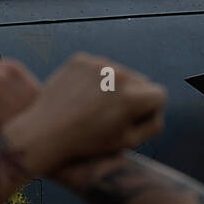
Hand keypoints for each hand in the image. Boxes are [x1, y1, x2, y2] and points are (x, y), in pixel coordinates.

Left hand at [7, 53, 165, 172]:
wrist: (44, 133)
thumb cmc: (87, 143)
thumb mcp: (127, 142)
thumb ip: (153, 124)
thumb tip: (157, 107)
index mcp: (133, 98)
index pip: (159, 95)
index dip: (149, 111)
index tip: (134, 120)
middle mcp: (119, 75)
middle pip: (141, 80)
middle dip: (132, 95)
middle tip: (112, 114)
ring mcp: (98, 64)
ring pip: (118, 72)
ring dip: (113, 85)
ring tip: (94, 107)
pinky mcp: (80, 60)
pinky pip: (97, 66)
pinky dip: (93, 79)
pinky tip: (81, 96)